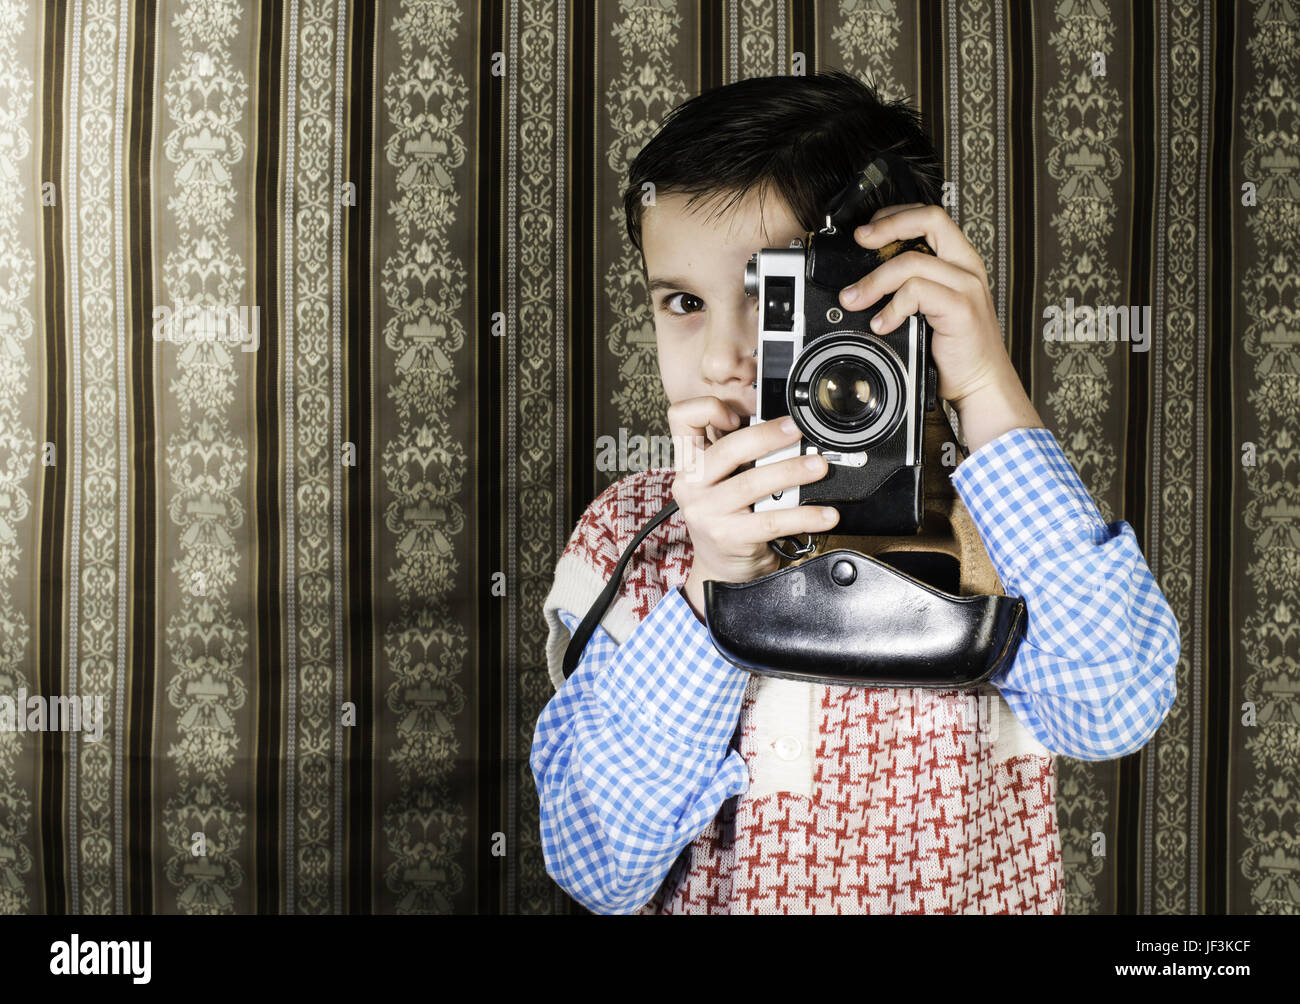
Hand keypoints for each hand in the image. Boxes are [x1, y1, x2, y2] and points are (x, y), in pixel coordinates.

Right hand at [668, 396, 839, 620]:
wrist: (720, 568)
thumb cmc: (726, 516)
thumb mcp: (720, 480)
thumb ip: (737, 452)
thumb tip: (783, 426)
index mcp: (688, 462)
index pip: (681, 417)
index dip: (707, 408)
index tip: (738, 415)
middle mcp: (690, 484)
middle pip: (727, 448)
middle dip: (768, 435)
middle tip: (797, 431)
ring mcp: (707, 512)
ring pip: (753, 483)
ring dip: (792, 471)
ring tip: (818, 466)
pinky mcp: (729, 536)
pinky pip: (772, 521)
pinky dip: (804, 516)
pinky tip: (824, 514)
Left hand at [836, 203, 1042, 450]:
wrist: (980, 384)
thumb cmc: (953, 351)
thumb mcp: (926, 311)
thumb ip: (906, 290)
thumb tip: (860, 283)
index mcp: (958, 262)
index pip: (930, 217)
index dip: (896, 215)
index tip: (867, 231)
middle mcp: (965, 267)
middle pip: (930, 220)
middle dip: (888, 225)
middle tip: (860, 242)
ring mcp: (966, 286)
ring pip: (912, 261)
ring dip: (874, 280)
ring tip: (855, 300)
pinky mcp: (961, 309)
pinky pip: (917, 292)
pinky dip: (891, 307)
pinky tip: (882, 324)